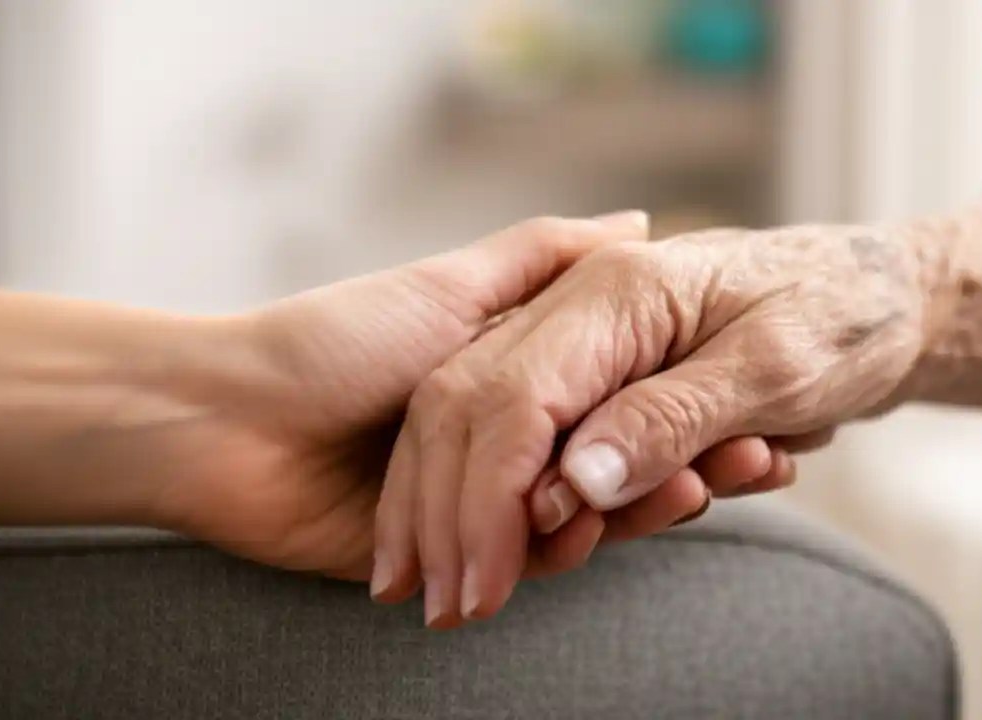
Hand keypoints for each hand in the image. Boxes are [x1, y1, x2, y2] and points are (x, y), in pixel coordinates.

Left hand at [153, 214, 778, 580]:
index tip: (745, 407)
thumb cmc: (335, 342)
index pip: (617, 402)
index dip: (681, 405)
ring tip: (702, 481)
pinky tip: (609, 526)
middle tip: (753, 456)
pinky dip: (570, 551)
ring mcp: (479, 510)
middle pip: (612, 464)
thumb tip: (636, 223)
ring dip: (643, 506)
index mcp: (512, 387)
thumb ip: (540, 256)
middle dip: (683, 461)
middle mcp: (504, 449)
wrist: (227, 424)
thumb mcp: (452, 286)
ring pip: (581, 519)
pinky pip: (526, 565)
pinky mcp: (450, 566)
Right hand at [372, 224, 922, 624]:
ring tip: (524, 570)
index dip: (491, 498)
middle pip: (474, 409)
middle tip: (457, 609)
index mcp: (618, 292)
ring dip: (499, 510)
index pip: (516, 398)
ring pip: (494, 427)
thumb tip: (573, 486)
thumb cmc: (843, 320)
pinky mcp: (598, 375)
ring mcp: (584, 340)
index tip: (485, 583)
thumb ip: (670, 421)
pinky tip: (610, 519)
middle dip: (462, 514)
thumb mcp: (774, 372)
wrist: (886, 299)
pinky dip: (553, 495)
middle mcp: (582, 308)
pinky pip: (544, 439)